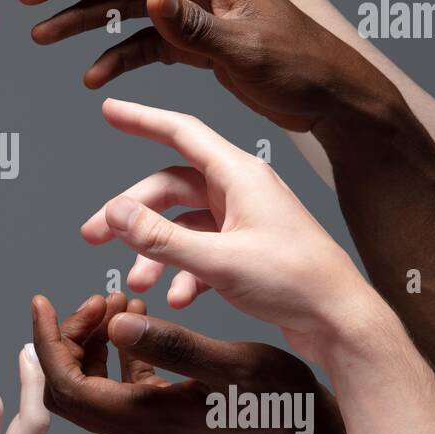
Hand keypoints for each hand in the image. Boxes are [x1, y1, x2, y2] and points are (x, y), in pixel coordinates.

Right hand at [18, 0, 395, 123]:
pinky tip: (93, 76)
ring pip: (127, 10)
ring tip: (42, 37)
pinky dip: (118, 58)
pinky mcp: (198, 44)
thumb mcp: (241, 46)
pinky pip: (146, 46)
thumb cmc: (298, 66)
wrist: (331, 98)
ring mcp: (195, 14)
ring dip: (85, 23)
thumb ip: (191, 21)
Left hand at [30, 293, 377, 433]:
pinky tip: (138, 313)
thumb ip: (170, 345)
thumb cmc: (278, 401)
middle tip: (97, 298)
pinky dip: (117, 347)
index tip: (42, 300)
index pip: (63, 384)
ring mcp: (148, 425)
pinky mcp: (163, 415)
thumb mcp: (228, 363)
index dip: (46, 341)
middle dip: (69, 337)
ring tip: (118, 300)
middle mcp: (136, 429)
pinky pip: (120, 382)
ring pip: (91, 382)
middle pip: (67, 385)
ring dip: (93, 339)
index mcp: (141, 420)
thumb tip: (113, 325)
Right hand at [81, 100, 368, 364]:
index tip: (108, 110)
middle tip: (92, 237)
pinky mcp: (250, 251)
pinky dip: (183, 272)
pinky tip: (176, 298)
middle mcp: (242, 191)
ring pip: (183, 224)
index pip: (181, 133)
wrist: (342, 323)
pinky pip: (203, 251)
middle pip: (171, 187)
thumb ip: (160, 238)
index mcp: (240, 176)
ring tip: (137, 282)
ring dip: (155, 251)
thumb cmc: (296, 283)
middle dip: (131, 214)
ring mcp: (246, 221)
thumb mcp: (218, 261)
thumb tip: (113, 213)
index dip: (141, 120)